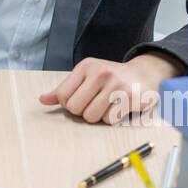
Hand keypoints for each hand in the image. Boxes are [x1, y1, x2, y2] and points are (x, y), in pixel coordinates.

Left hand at [38, 52, 182, 123]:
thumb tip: (42, 99)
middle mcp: (101, 73)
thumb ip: (64, 89)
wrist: (145, 74)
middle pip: (75, 108)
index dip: (69, 103)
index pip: (62, 95)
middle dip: (83, 111)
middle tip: (95, 103)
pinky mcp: (131, 97)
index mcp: (86, 66)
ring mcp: (117, 85)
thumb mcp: (87, 77)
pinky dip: (112, 119)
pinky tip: (120, 107)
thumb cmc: (111, 78)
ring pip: (91, 117)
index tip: (81, 99)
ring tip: (108, 105)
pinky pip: (109, 120)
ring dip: (98, 116)